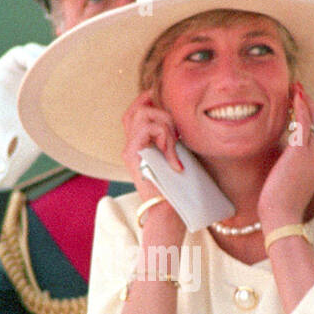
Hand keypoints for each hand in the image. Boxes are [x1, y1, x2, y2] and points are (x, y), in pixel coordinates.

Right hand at [120, 92, 185, 237]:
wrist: (167, 212)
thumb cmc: (176, 187)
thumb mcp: (176, 156)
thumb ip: (173, 139)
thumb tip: (184, 120)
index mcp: (138, 145)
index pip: (135, 111)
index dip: (148, 100)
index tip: (167, 103)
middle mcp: (129, 145)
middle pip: (136, 109)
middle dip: (161, 111)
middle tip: (176, 131)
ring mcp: (129, 150)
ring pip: (143, 114)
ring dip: (165, 124)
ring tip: (174, 145)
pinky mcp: (133, 155)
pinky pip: (147, 129)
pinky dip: (164, 136)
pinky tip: (172, 155)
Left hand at [258, 83, 313, 226]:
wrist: (281, 216)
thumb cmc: (281, 204)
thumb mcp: (291, 180)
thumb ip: (292, 164)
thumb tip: (283, 156)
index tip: (302, 104)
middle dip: (312, 104)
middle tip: (299, 90)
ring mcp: (313, 154)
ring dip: (306, 100)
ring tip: (296, 88)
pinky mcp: (300, 152)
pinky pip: (305, 122)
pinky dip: (301, 106)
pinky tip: (294, 96)